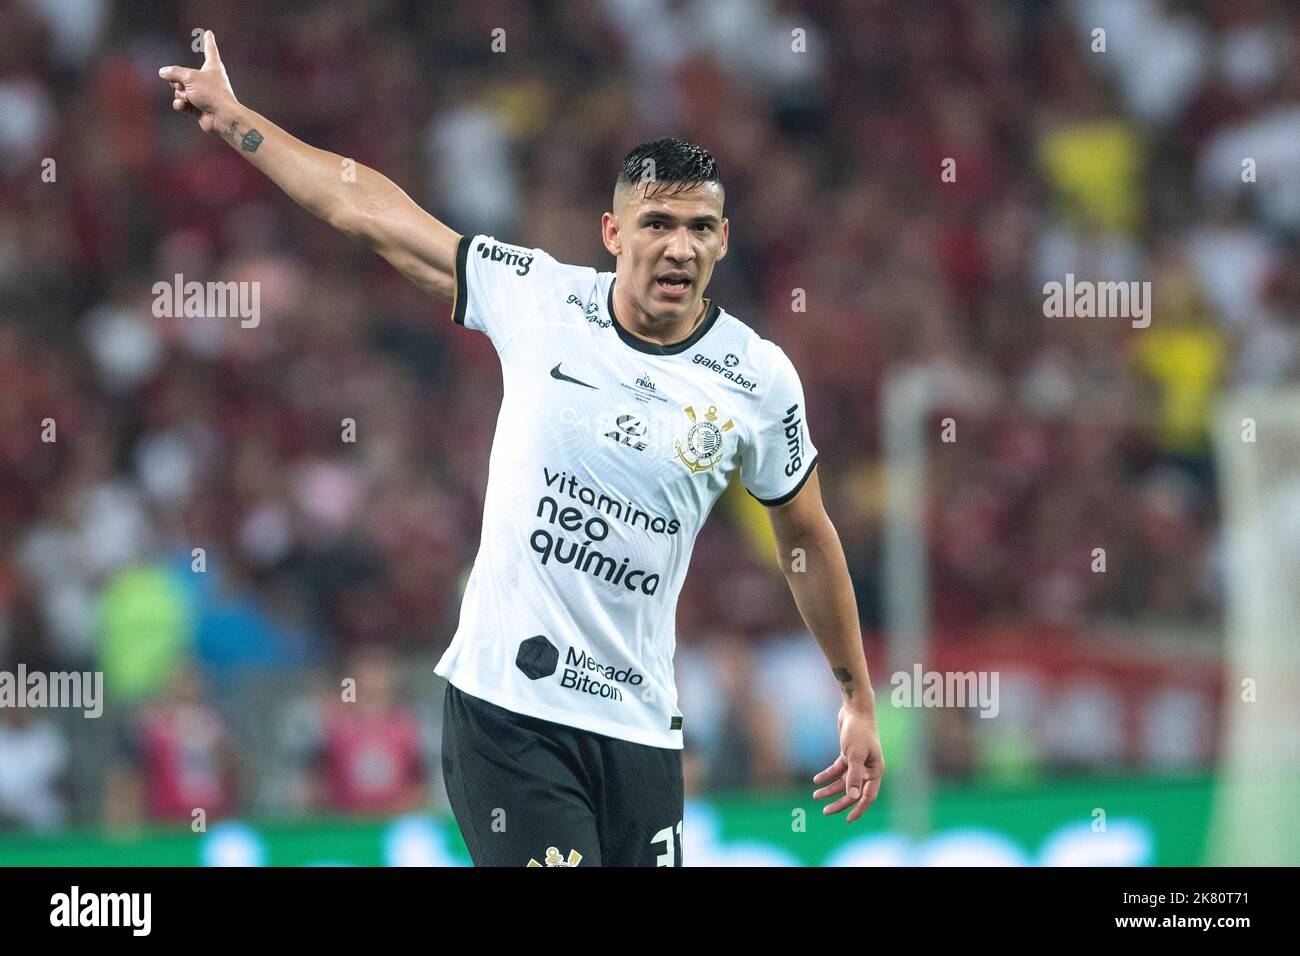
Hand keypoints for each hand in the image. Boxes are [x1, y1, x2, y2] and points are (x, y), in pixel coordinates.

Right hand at [158, 30, 236, 133]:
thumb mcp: (189, 77)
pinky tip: (183, 105)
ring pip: (179, 89)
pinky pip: (181, 102)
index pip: (209, 49)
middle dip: (178, 80)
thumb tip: (163, 72)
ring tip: (190, 98)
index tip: (209, 33)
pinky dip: (180, 104)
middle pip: (182, 74)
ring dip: (180, 94)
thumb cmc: (211, 93)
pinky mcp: (198, 107)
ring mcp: (202, 94)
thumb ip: (173, 72)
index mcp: (213, 66)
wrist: (222, 117)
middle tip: (185, 86)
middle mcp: (208, 79)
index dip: (208, 41)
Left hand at [812, 703, 883, 822]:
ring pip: (843, 782)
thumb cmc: (859, 731)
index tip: (847, 819)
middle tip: (825, 811)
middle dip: (839, 802)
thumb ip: (854, 776)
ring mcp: (858, 762)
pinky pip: (837, 770)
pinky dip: (827, 775)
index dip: (858, 809)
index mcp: (875, 771)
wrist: (855, 709)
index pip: (867, 796)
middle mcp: (868, 769)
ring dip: (830, 789)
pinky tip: (816, 780)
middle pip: (853, 792)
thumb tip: (852, 796)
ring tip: (815, 796)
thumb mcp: (855, 755)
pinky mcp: (848, 755)